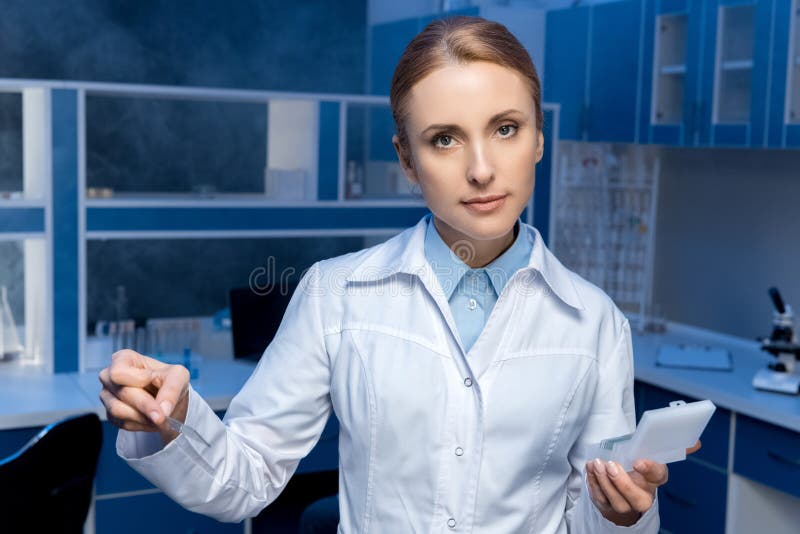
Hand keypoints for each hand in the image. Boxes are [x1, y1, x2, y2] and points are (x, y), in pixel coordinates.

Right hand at [98, 349, 190, 444]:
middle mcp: (109, 377)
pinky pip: (122, 423)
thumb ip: (171, 390)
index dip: (136, 378)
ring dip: (143, 417)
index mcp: (124, 359)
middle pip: (122, 393)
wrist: (168, 399)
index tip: (151, 379)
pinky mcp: (110, 415)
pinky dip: (141, 424)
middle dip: (145, 406)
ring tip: (160, 417)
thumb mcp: (178, 377)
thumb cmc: (170, 380)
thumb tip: (162, 411)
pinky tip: (152, 420)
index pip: (118, 372)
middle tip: (162, 416)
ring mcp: (108, 396)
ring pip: (118, 411)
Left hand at [585, 440, 701, 525]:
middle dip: (623, 483)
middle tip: (610, 465)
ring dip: (604, 482)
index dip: (649, 469)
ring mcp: (625, 505)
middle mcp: (643, 496)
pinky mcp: (608, 507)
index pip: (657, 477)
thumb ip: (670, 447)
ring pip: (616, 501)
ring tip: (596, 464)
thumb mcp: (650, 454)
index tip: (639, 461)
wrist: (624, 490)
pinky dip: (593, 483)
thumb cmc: (637, 468)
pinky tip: (589, 469)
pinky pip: (600, 499)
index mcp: (655, 480)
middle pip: (636, 498)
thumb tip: (696, 442)